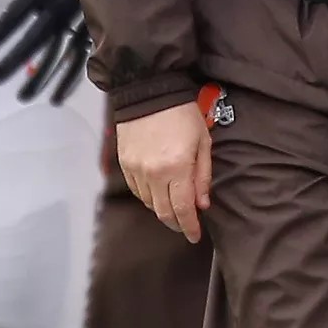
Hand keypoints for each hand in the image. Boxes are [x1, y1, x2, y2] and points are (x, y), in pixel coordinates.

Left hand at [0, 0, 88, 103]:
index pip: (17, 12)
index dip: (0, 32)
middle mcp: (62, 3)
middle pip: (38, 35)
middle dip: (17, 57)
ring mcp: (80, 19)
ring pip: (60, 51)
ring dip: (42, 75)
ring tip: (22, 97)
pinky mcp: (95, 31)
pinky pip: (81, 59)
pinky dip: (69, 80)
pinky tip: (55, 98)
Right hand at [117, 101, 210, 242]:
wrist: (148, 91)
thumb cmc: (182, 113)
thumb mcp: (203, 141)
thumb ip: (203, 175)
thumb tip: (202, 203)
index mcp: (177, 168)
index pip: (183, 209)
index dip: (189, 227)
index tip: (195, 236)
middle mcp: (153, 173)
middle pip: (163, 212)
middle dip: (176, 223)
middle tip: (185, 227)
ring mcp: (136, 169)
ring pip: (148, 203)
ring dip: (162, 209)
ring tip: (173, 206)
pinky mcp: (124, 163)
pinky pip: (136, 190)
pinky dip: (147, 196)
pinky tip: (157, 192)